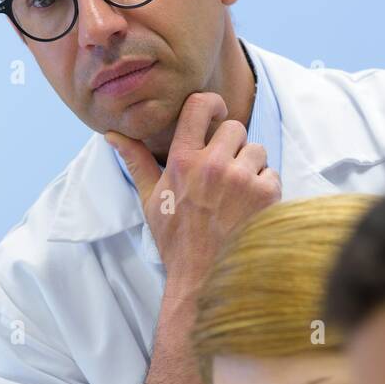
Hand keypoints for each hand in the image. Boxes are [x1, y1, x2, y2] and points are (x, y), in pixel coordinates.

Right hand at [106, 92, 280, 300]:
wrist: (204, 279)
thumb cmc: (175, 241)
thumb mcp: (151, 201)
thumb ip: (136, 162)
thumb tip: (112, 135)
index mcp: (182, 161)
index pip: (199, 106)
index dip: (212, 104)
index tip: (216, 113)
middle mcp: (213, 165)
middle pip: (235, 127)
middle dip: (232, 146)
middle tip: (225, 173)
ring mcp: (242, 179)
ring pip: (257, 150)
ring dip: (250, 167)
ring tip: (237, 195)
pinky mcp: (266, 194)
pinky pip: (272, 174)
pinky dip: (265, 189)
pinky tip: (250, 210)